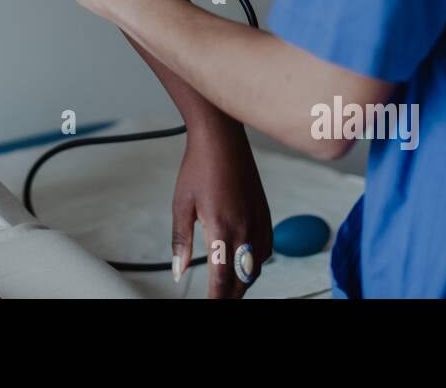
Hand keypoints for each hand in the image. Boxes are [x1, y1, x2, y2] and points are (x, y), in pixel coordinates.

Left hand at [172, 121, 273, 298]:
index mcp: (222, 229)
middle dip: (230, 295)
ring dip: (244, 282)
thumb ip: (181, 241)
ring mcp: (259, 221)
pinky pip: (266, 248)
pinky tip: (246, 263)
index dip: (216, 299)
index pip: (221, 279)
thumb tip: (179, 271)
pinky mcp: (266, 213)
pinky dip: (256, 263)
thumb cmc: (199, 167)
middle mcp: (245, 229)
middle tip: (216, 301)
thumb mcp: (181, 205)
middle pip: (242, 278)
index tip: (210, 306)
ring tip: (228, 289)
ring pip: (257, 267)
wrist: (221, 138)